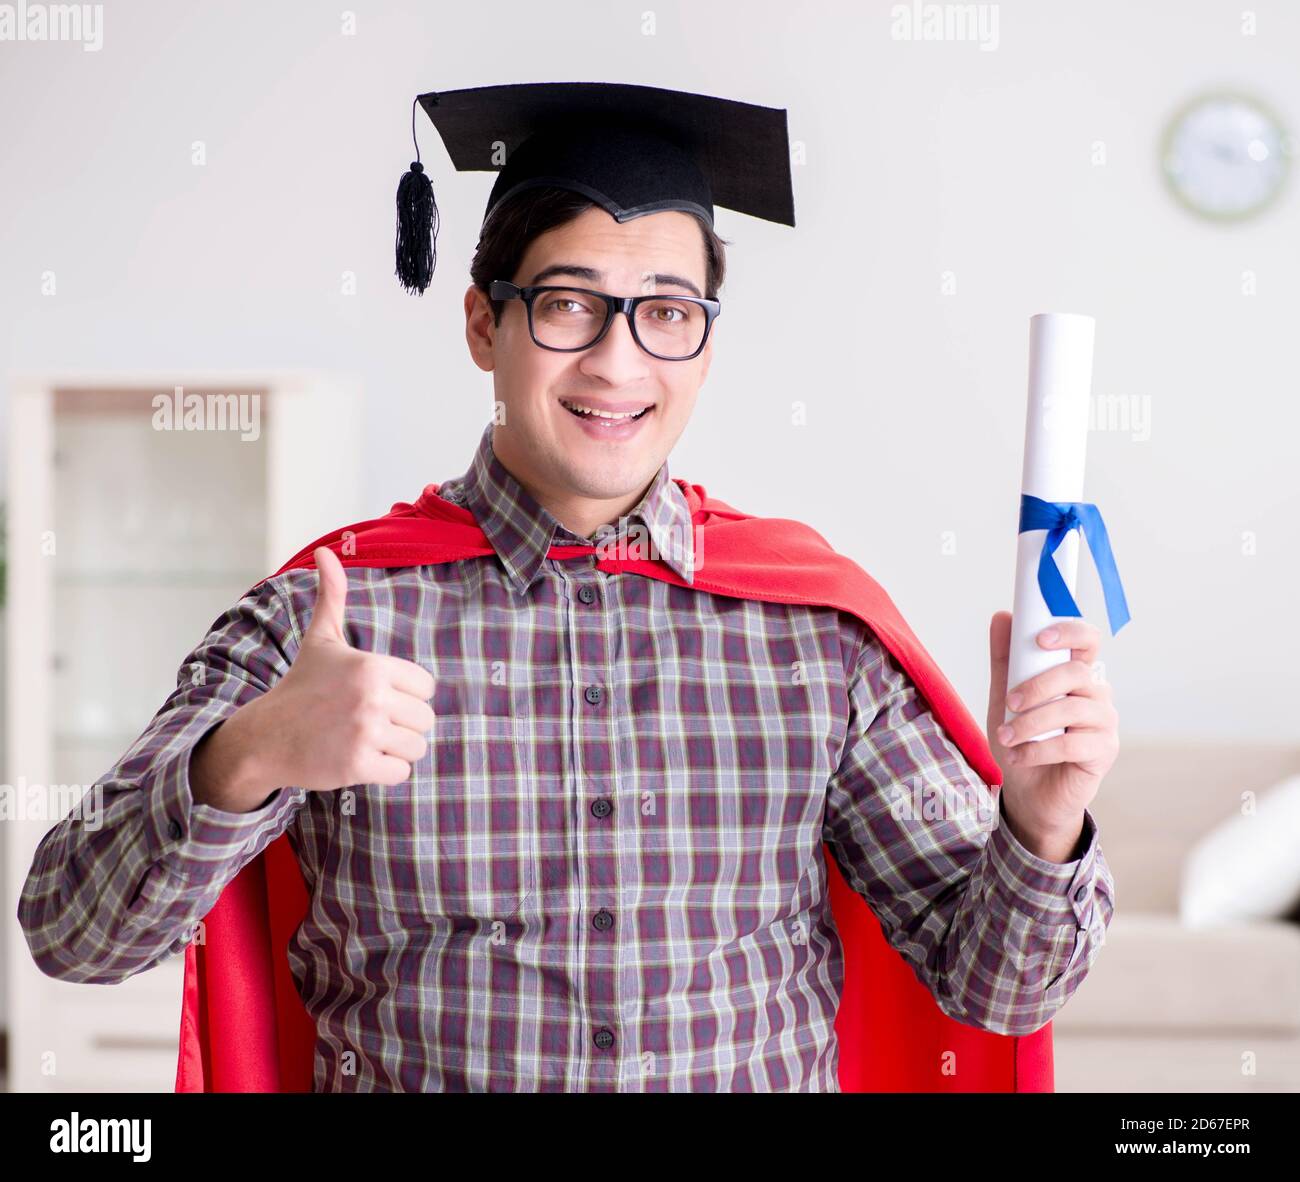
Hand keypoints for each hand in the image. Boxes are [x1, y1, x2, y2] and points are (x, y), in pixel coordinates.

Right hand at [245, 546, 435, 790]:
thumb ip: (332, 596)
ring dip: (395, 749)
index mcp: (373, 666)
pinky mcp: (358, 765)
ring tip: (363, 740)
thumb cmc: (301, 687)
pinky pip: (401, 773)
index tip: (375, 697)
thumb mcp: (320, 640)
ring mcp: (365, 732)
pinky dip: (385, 772)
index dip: (405, 695)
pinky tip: (358, 760)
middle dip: (402, 725)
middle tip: (366, 722)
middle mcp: (372, 697)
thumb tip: (326, 552)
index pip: (427, 687)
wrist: (265, 737)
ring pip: (417, 747)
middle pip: (425, 719)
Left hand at [985, 611, 1118, 850]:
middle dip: (1038, 686)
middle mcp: (1095, 693)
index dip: (1070, 632)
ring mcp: (1103, 722)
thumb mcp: (1004, 698)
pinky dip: (1039, 750)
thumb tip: (1002, 617)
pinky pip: (1074, 743)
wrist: (1029, 791)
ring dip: (1032, 722)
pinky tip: (1019, 756)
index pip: (1087, 640)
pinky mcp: (1105, 751)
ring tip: (1006, 736)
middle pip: (1077, 673)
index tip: (1040, 638)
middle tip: (1010, 702)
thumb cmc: (1023, 738)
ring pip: (1074, 709)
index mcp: (1074, 673)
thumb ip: (1005, 660)